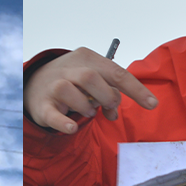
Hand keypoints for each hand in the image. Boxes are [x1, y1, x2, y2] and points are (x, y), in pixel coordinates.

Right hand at [24, 47, 157, 133]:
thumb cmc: (72, 81)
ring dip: (86, 108)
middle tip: (108, 107)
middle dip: (107, 96)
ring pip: (72, 93)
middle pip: (92, 78)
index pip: (115, 72)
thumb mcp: (92, 79)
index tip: (152, 104)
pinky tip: (73, 127)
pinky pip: (53, 114)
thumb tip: (114, 112)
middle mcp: (68, 68)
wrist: (34, 83)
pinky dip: (64, 123)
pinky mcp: (42, 105)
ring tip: (88, 111)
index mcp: (86, 58)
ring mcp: (53, 86)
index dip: (135, 89)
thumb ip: (108, 91)